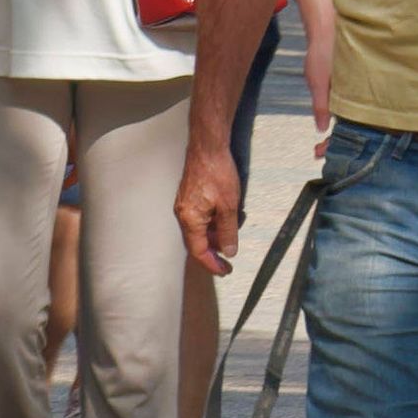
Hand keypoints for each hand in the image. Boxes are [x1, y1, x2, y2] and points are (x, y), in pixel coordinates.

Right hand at [170, 128, 246, 275]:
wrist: (208, 146)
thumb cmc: (217, 173)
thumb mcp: (229, 206)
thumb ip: (228, 231)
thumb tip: (228, 251)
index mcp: (190, 219)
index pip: (198, 250)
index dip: (212, 264)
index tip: (225, 271)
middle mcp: (183, 213)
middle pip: (197, 241)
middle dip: (215, 250)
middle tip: (230, 259)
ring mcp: (185, 204)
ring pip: (200, 229)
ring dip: (216, 234)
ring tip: (234, 232)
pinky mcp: (190, 196)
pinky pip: (200, 217)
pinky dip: (213, 222)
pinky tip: (227, 217)